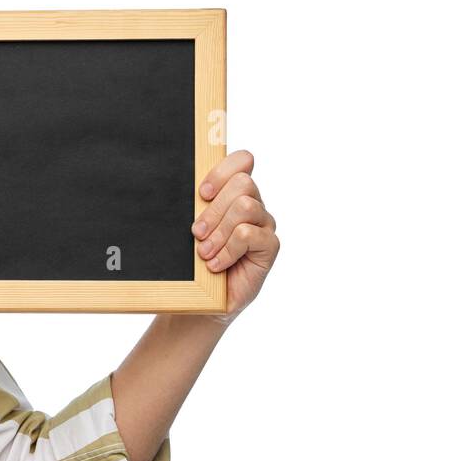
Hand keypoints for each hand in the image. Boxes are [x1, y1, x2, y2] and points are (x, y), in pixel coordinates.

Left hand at [191, 149, 280, 323]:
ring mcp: (264, 224)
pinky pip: (248, 234)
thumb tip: (189, 189)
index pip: (242, 161)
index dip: (222, 171)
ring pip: (245, 207)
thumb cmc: (194, 262)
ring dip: (219, 232)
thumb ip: (195, 207)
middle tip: (197, 233)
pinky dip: (227, 250)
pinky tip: (216, 265)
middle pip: (242, 183)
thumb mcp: (191, 230)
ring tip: (204, 253)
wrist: (202, 299)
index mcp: (234, 194)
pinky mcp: (270, 246)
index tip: (200, 193)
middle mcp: (253, 205)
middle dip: (213, 209)